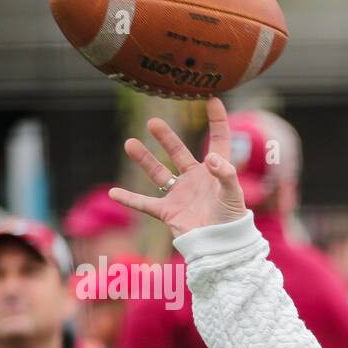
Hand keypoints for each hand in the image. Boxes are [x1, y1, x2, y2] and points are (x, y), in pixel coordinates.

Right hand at [108, 97, 246, 237]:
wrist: (223, 248)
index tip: (213, 99)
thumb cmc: (233, 220)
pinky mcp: (168, 212)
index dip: (218, 121)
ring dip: (144, 160)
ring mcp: (180, 195)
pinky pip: (145, 204)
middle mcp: (196, 180)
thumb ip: (225, 174)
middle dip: (166, 138)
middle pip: (179, 153)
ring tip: (129, 143)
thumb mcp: (234, 194)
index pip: (218, 140)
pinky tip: (114, 192)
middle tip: (153, 122)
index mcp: (215, 171)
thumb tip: (209, 157)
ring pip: (158, 173)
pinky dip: (130, 200)